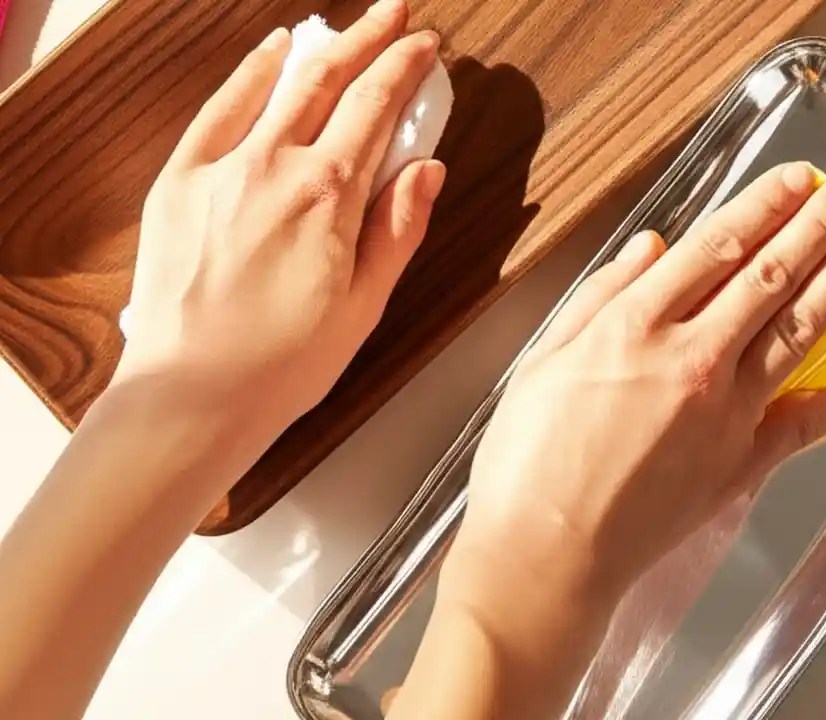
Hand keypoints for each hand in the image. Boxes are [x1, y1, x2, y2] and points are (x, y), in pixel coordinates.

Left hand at [114, 0, 444, 440]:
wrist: (193, 394)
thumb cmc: (283, 363)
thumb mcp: (366, 305)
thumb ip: (399, 229)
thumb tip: (427, 170)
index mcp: (329, 198)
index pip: (376, 108)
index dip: (404, 68)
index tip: (425, 46)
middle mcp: (275, 167)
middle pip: (330, 80)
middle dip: (369, 38)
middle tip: (396, 13)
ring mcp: (222, 169)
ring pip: (279, 86)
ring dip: (319, 48)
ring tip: (345, 27)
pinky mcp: (179, 182)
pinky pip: (218, 109)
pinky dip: (249, 74)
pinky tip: (272, 52)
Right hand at [457, 163, 825, 603]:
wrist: (545, 556)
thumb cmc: (527, 462)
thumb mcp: (544, 359)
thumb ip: (601, 295)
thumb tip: (652, 247)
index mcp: (635, 324)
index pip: (718, 246)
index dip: (765, 205)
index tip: (799, 179)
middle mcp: (691, 357)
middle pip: (771, 276)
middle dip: (821, 227)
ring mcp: (725, 411)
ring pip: (799, 330)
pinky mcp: (742, 462)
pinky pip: (807, 420)